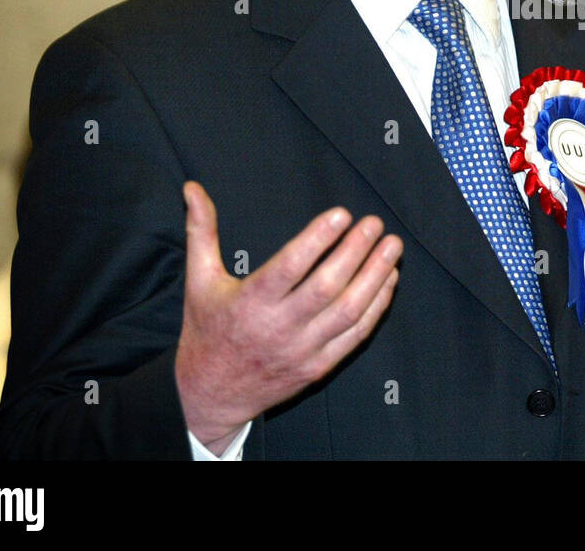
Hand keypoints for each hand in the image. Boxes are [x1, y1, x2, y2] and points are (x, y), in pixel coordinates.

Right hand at [173, 181, 401, 453]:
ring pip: (348, 312)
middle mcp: (278, 328)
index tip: (342, 214)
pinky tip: (388, 280)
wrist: (208, 396)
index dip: (317, 240)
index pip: (289, 268)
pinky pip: (355, 336)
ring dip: (375, 277)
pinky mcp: (318, 367)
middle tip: (375, 224)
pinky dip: (376, 307)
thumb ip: (201, 231)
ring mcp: (301, 350)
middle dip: (356, 253)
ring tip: (392, 247)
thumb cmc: (206, 330)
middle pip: (326, 288)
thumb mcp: (199, 280)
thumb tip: (192, 188)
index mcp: (249, 302)